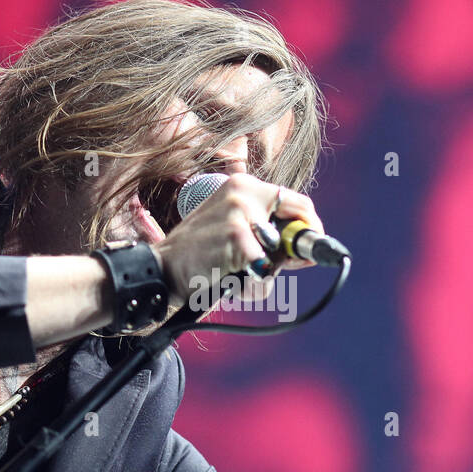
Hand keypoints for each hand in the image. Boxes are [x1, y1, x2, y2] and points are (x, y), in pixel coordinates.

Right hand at [151, 172, 323, 309]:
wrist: (163, 269)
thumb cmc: (202, 255)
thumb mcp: (235, 231)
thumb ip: (267, 234)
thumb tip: (307, 253)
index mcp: (244, 186)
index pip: (298, 203)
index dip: (309, 229)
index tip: (305, 252)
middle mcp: (244, 191)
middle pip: (297, 225)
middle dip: (292, 255)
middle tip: (270, 270)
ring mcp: (239, 211)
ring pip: (279, 254)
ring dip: (264, 275)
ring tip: (237, 276)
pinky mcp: (236, 235)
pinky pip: (265, 270)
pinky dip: (251, 285)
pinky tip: (229, 280)